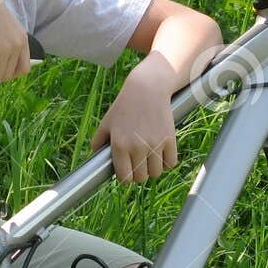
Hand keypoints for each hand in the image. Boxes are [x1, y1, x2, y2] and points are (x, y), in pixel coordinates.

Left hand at [90, 65, 178, 182]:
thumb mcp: (106, 123)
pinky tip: (160, 155)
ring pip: (156, 173)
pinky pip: (170, 163)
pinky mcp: (169, 139)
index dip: (125, 177)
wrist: (147, 89)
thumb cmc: (124, 106)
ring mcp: (155, 144)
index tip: (127, 171)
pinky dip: (166, 162)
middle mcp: (137, 147)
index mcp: (119, 145)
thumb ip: (98, 142)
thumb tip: (97, 161)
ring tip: (149, 159)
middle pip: (141, 178)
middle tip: (138, 164)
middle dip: (138, 174)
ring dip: (152, 169)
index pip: (125, 178)